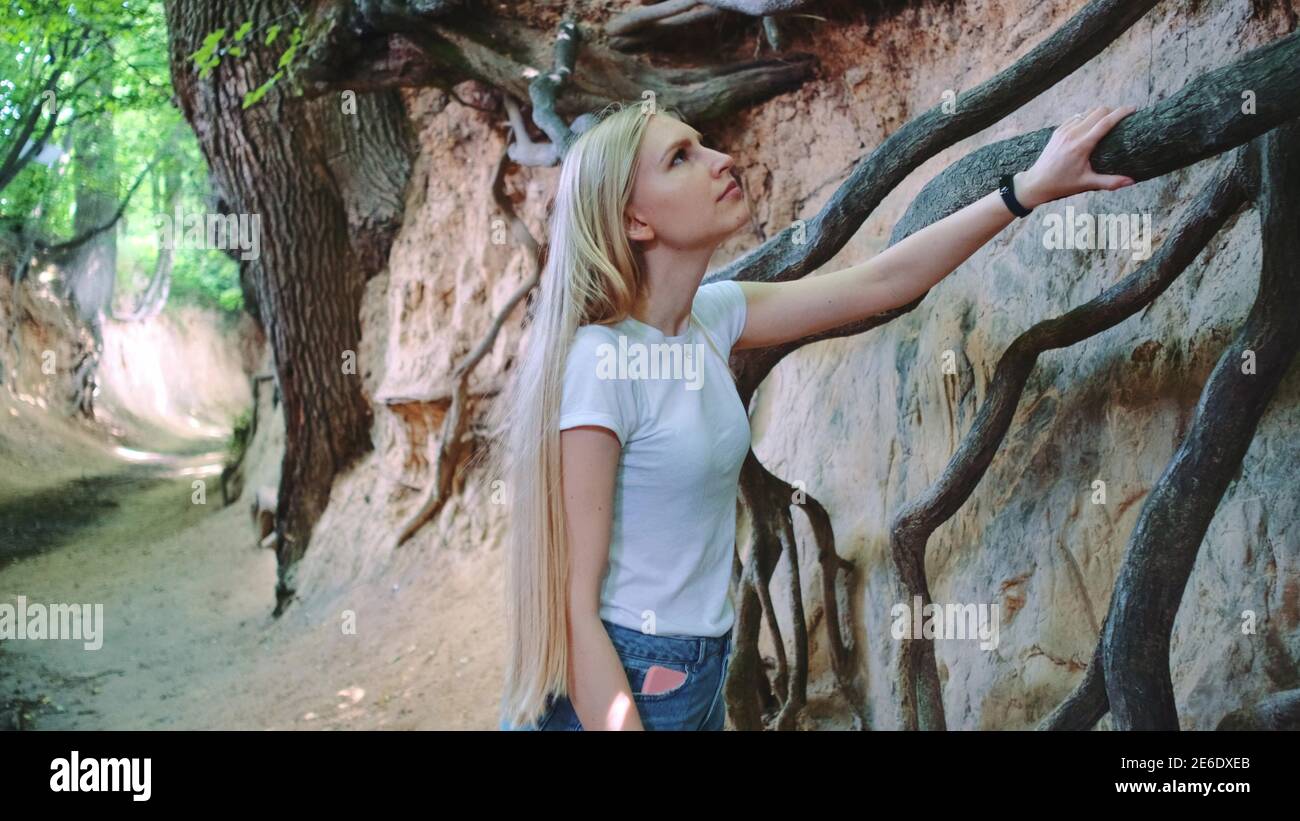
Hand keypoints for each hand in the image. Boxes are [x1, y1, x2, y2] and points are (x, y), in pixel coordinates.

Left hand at [1014, 105, 1137, 208]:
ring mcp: (1064, 130)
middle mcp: (1072, 134)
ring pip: (1087, 112)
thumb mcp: (1087, 184)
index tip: (1134, 108)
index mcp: (1081, 145)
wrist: (1036, 183)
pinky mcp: (1058, 131)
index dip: (1121, 112)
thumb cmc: (1062, 184)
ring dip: (1100, 112)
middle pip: (1098, 111)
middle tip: (1124, 117)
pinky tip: (1093, 125)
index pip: (1105, 122)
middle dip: (1113, 111)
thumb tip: (1132, 181)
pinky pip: (1077, 117)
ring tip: (1110, 120)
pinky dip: (1087, 117)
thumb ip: (1110, 182)